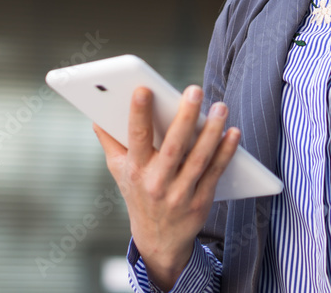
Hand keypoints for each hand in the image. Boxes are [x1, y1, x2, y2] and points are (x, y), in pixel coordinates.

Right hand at [93, 85, 239, 290]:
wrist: (158, 241)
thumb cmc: (139, 193)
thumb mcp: (120, 171)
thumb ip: (110, 142)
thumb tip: (97, 115)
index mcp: (135, 169)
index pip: (136, 138)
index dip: (138, 114)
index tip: (143, 89)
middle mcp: (156, 183)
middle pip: (173, 146)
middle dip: (184, 117)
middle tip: (195, 90)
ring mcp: (180, 193)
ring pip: (198, 159)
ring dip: (211, 132)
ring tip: (220, 106)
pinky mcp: (201, 201)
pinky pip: (215, 173)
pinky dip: (226, 152)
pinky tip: (234, 132)